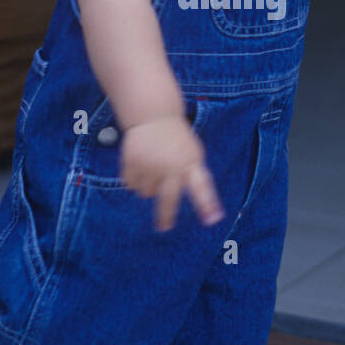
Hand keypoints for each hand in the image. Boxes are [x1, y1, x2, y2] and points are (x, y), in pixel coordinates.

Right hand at [120, 114, 224, 231]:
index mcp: (190, 164)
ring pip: (146, 193)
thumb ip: (192, 176)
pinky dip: (134, 180)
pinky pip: (131, 185)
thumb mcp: (192, 154)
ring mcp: (150, 164)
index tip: (213, 220)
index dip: (207, 204)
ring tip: (153, 169)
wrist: (154, 117)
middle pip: (168, 199)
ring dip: (148, 187)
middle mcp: (170, 166)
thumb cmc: (177, 141)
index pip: (201, 186)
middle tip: (164, 228)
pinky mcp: (131, 162)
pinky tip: (140, 166)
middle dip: (166, 216)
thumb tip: (200, 207)